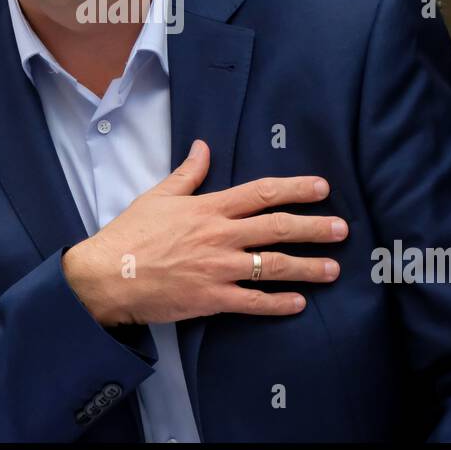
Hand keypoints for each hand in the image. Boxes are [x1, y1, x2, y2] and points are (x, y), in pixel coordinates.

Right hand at [61, 139, 345, 325]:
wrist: (108, 275)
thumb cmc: (130, 233)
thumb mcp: (158, 195)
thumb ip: (188, 173)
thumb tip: (203, 146)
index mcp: (209, 208)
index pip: (261, 193)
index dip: (295, 189)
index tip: (322, 188)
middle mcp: (220, 236)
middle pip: (277, 229)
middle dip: (313, 228)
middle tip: (342, 229)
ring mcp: (219, 269)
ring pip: (272, 266)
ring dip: (307, 267)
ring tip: (332, 269)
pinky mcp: (212, 299)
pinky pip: (253, 302)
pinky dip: (278, 303)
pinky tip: (299, 303)